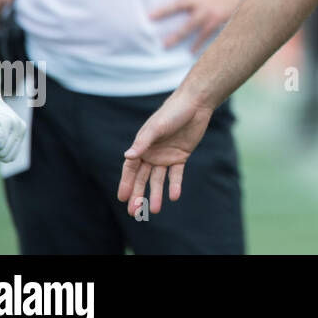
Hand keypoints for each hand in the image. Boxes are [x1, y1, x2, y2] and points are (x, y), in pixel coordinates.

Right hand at [117, 89, 212, 214]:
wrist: (195, 104)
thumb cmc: (171, 113)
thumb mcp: (156, 128)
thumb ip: (142, 143)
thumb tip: (127, 156)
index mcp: (142, 146)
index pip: (131, 169)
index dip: (127, 183)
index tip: (122, 198)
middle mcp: (152, 153)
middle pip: (143, 178)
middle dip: (139, 194)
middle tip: (135, 212)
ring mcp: (166, 156)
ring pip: (158, 179)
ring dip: (156, 194)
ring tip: (155, 209)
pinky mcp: (181, 156)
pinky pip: (176, 174)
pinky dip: (174, 185)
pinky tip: (174, 196)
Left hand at [152, 0, 244, 50]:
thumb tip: (174, 3)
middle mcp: (200, 0)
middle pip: (179, 5)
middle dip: (164, 11)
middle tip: (150, 17)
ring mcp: (207, 12)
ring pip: (189, 25)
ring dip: (177, 35)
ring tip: (165, 45)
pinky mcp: (215, 21)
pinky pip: (204, 35)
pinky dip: (197, 44)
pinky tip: (190, 52)